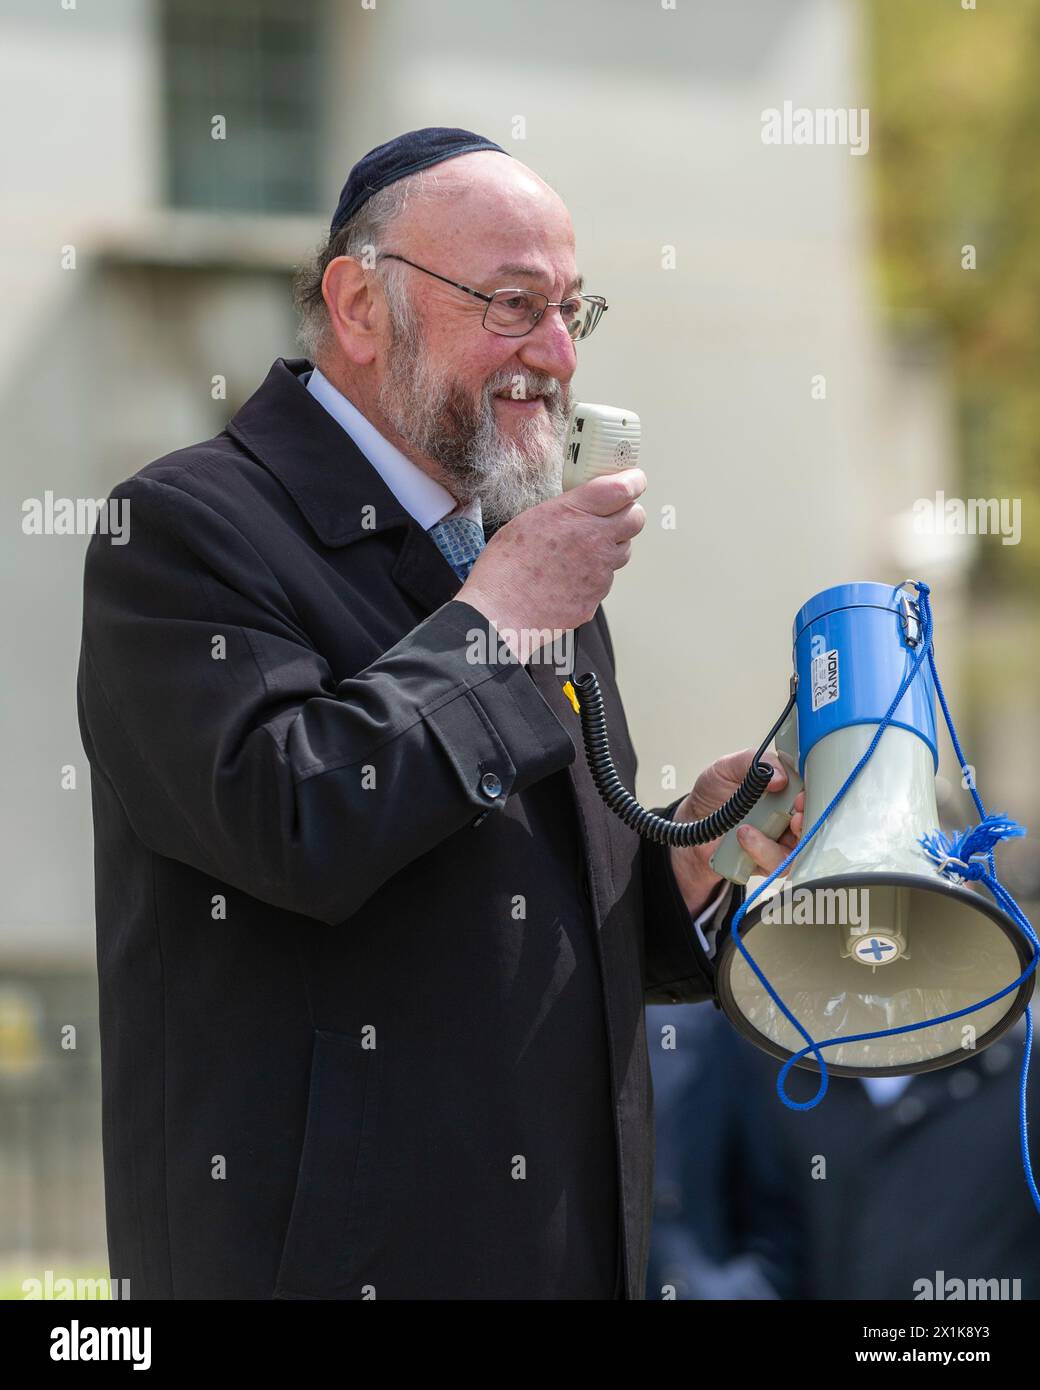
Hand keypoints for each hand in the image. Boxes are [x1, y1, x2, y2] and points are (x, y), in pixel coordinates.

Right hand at [456, 469, 646, 661]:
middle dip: (628, 514)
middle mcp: (594, 540)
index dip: (633, 482)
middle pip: (636, 519)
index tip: (633, 480)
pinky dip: (594, 576)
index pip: (623, 489)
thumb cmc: (505, 567)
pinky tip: (569, 577)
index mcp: (575, 513)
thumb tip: (583, 506)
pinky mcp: (597, 596)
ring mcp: (599, 571)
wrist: (500, 612)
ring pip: (623, 551)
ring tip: (581, 551)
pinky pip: (605, 580)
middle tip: (612, 515)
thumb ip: (566, 509)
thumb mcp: (530, 519)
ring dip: (611, 546)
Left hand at [668, 751, 805, 915]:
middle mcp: (789, 813)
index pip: (813, 790)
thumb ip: (752, 761)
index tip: (802, 796)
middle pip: (815, 821)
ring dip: (778, 841)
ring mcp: (783, 838)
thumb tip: (779, 777)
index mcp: (786, 787)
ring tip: (747, 830)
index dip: (814, 795)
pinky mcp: (771, 859)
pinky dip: (762, 853)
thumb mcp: (727, 767)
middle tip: (794, 816)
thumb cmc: (715, 793)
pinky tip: (743, 839)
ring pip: (799, 847)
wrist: (693, 823)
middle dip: (808, 821)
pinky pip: (779, 864)